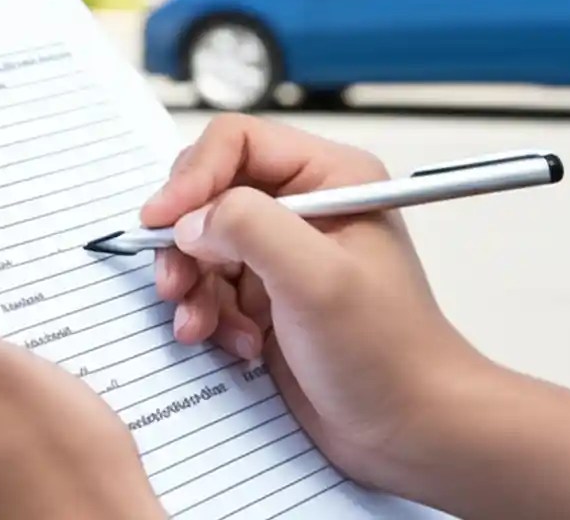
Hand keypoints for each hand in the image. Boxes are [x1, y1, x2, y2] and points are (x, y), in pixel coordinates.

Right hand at [140, 114, 488, 501]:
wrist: (407, 426)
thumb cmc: (389, 352)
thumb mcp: (318, 280)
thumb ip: (250, 227)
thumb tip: (192, 217)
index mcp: (331, 178)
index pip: (238, 142)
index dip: (193, 176)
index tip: (162, 220)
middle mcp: (306, 206)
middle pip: (211, 191)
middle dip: (185, 239)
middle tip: (177, 280)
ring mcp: (286, 252)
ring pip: (203, 243)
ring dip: (193, 285)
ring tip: (202, 324)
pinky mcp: (270, 296)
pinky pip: (212, 287)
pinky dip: (208, 315)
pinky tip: (235, 343)